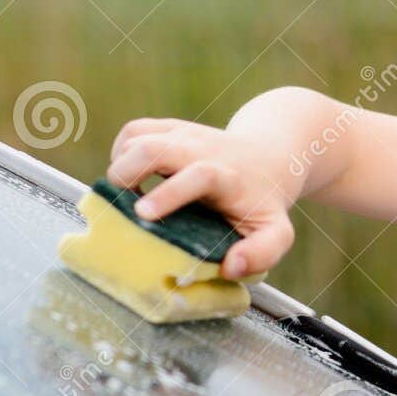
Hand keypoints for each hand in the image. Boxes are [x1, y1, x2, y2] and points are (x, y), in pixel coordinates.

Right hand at [106, 117, 297, 279]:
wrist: (267, 157)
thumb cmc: (263, 203)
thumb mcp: (275, 232)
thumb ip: (262, 253)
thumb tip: (231, 267)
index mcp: (227, 176)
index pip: (198, 174)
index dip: (168, 193)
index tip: (144, 214)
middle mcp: (203, 149)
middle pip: (155, 147)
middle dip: (126, 175)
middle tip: (122, 208)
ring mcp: (184, 134)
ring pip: (137, 136)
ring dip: (120, 168)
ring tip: (126, 198)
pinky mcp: (169, 128)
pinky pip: (133, 130)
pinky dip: (121, 154)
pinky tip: (131, 179)